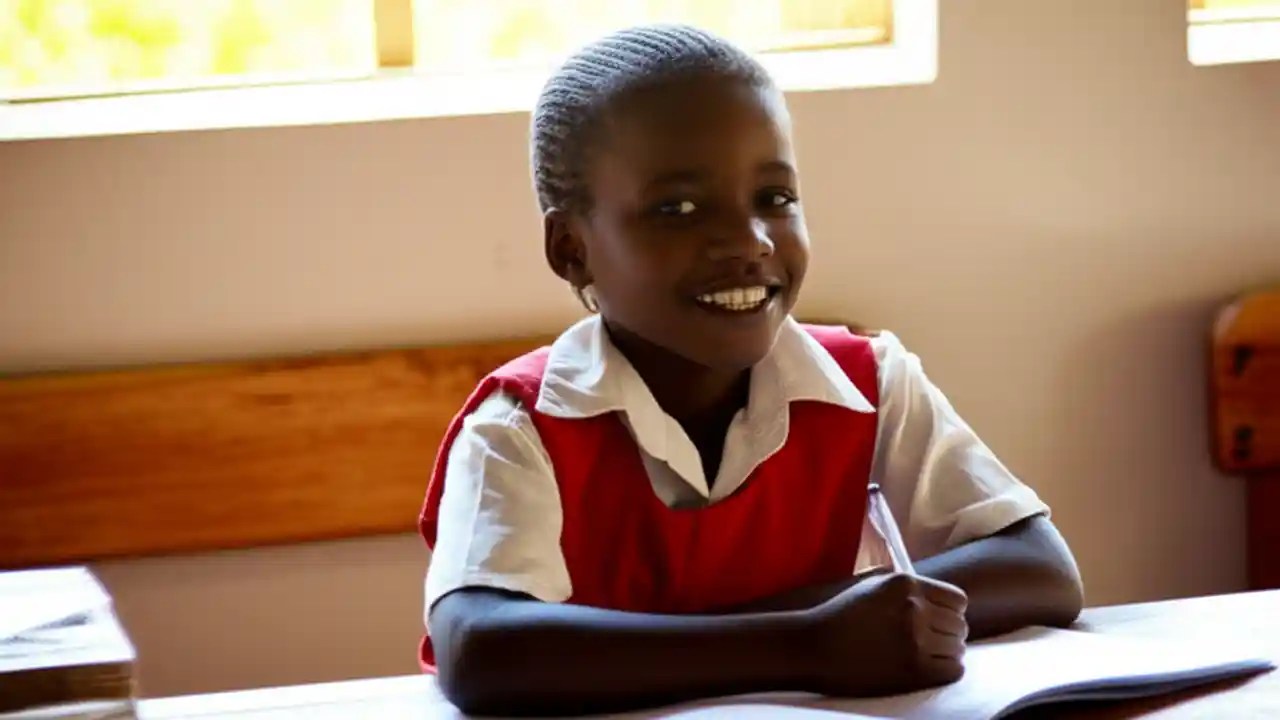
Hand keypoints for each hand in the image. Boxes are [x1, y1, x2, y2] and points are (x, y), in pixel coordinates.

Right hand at [804, 572, 967, 696]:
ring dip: (947, 653)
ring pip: (959, 648)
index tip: (938, 621)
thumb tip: (936, 594)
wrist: (814, 647)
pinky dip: (946, 670)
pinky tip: (930, 669)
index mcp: (906, 584)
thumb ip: (906, 586)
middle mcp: (915, 608)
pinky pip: (954, 670)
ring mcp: (916, 639)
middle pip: (960, 625)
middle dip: (949, 634)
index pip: (957, 600)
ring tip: (927, 656)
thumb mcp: (872, 584)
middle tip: (932, 642)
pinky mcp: (914, 669)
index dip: (950, 612)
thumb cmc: (841, 615)